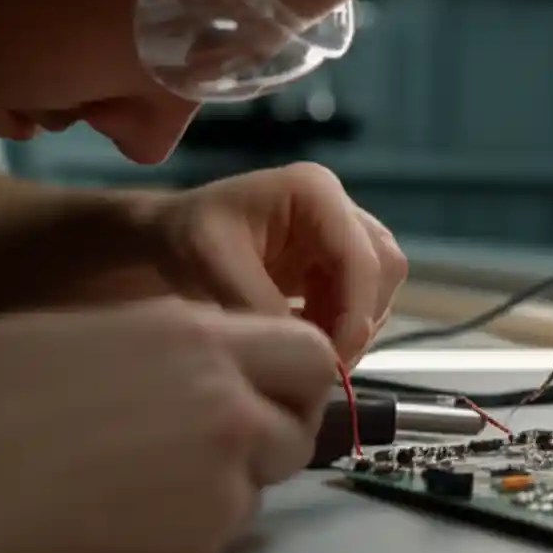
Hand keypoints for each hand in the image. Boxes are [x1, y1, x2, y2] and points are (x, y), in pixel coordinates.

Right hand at [0, 298, 334, 552]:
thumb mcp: (57, 343)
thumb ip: (151, 355)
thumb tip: (191, 375)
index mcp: (186, 338)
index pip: (307, 353)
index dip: (290, 381)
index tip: (268, 397)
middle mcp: (220, 411)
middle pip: (299, 428)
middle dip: (271, 439)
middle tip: (207, 456)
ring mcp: (211, 496)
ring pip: (255, 495)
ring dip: (216, 497)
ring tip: (124, 500)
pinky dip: (174, 552)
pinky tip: (101, 545)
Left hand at [138, 163, 407, 365]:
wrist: (167, 242)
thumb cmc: (184, 240)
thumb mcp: (213, 266)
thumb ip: (261, 305)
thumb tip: (309, 352)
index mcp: (314, 191)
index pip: (361, 257)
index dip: (356, 312)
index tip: (331, 359)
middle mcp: (339, 206)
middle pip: (385, 269)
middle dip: (358, 320)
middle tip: (322, 360)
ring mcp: (342, 233)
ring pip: (381, 287)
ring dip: (352, 325)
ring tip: (307, 349)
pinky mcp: (337, 260)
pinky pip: (362, 298)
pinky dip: (341, 325)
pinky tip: (305, 338)